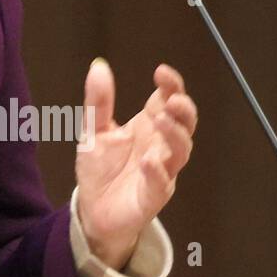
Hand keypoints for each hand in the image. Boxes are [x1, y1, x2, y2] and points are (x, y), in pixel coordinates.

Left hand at [74, 58, 196, 270]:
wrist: (93, 210)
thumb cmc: (100, 169)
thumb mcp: (94, 130)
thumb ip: (98, 101)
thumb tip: (99, 66)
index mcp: (148, 126)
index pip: (167, 100)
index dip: (171, 86)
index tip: (161, 72)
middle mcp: (160, 147)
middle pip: (184, 125)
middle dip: (183, 110)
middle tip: (172, 99)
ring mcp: (161, 171)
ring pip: (181, 152)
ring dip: (174, 135)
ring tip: (161, 120)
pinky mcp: (152, 197)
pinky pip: (162, 184)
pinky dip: (158, 172)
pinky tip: (150, 161)